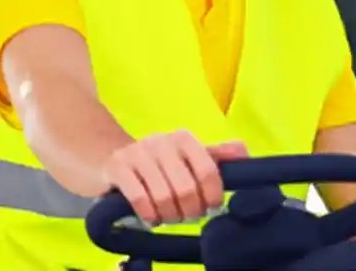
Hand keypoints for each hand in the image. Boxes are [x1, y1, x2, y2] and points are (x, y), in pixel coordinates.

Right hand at [101, 130, 248, 225]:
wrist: (110, 159)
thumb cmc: (158, 164)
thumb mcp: (188, 158)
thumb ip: (216, 156)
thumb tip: (245, 152)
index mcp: (183, 139)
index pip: (209, 171)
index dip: (213, 196)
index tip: (210, 207)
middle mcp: (161, 141)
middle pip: (186, 189)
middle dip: (189, 211)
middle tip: (186, 216)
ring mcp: (137, 153)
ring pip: (163, 196)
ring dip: (168, 215)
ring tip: (167, 216)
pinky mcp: (117, 167)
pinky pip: (139, 199)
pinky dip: (149, 215)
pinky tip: (151, 217)